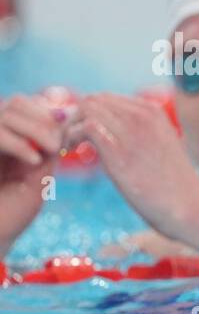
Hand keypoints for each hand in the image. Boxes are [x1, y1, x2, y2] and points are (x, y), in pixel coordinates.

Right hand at [0, 94, 65, 252]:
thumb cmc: (14, 211)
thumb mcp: (40, 174)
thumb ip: (51, 147)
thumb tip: (76, 119)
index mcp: (9, 136)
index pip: (28, 106)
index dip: (52, 113)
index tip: (74, 128)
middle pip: (16, 102)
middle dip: (44, 117)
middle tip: (61, 142)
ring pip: (6, 112)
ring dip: (35, 127)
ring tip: (53, 149)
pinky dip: (18, 143)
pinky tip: (35, 160)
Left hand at [68, 93, 198, 239]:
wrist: (189, 205)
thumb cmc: (175, 186)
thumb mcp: (160, 148)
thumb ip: (140, 135)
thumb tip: (112, 137)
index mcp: (153, 112)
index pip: (107, 98)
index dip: (89, 114)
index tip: (84, 135)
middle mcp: (142, 115)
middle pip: (94, 99)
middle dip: (76, 117)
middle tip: (71, 141)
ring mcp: (132, 130)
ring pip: (86, 108)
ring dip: (70, 126)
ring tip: (69, 146)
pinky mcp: (119, 150)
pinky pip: (86, 126)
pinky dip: (71, 135)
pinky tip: (72, 151)